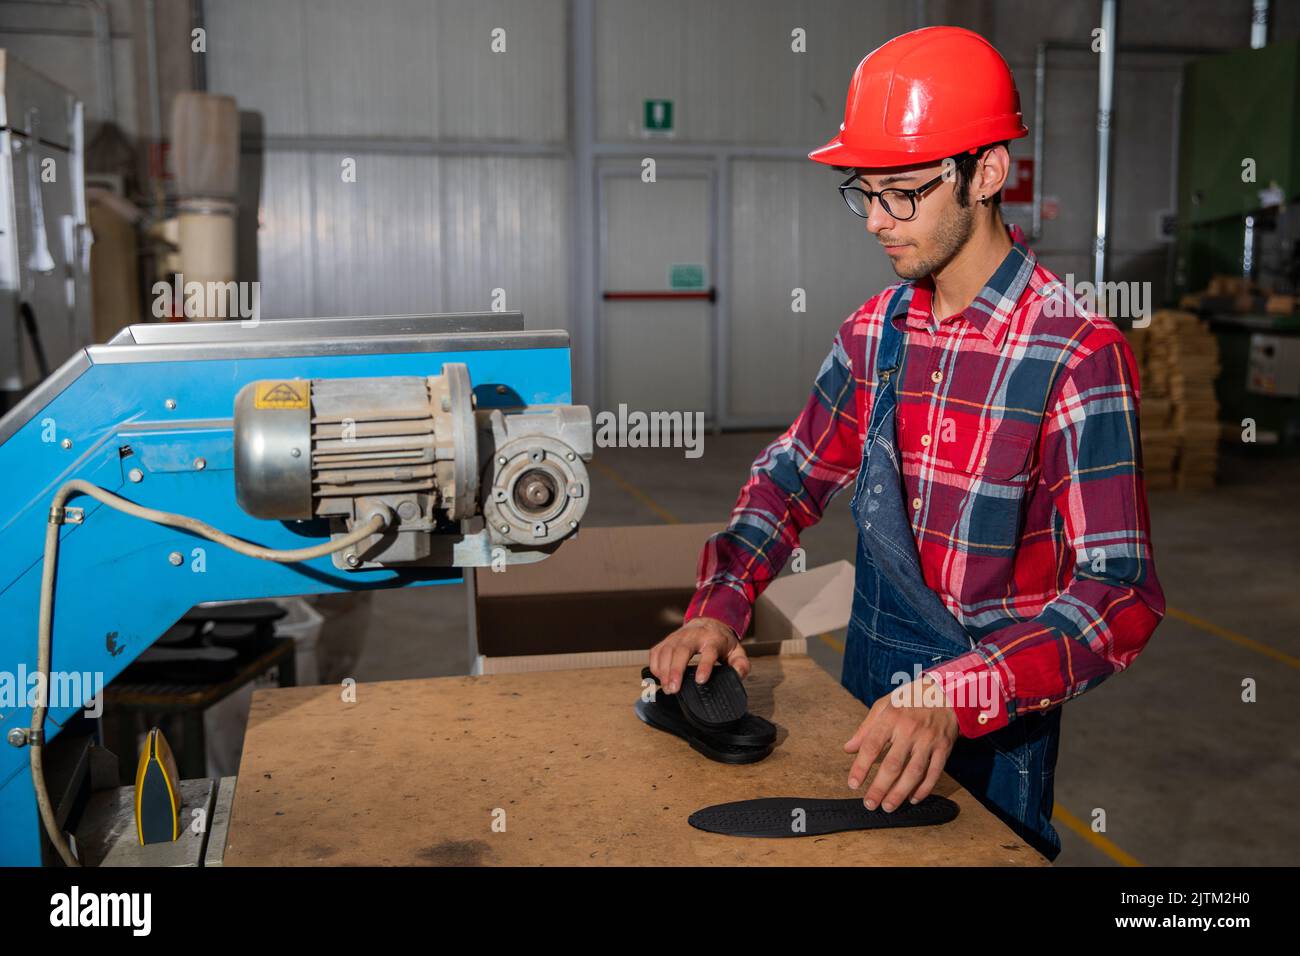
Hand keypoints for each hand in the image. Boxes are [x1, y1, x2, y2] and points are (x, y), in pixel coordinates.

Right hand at [648, 616, 748, 692]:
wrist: (708, 622)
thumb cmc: (721, 642)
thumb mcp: (737, 652)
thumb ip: (741, 665)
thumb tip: (737, 675)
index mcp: (713, 639)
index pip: (708, 651)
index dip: (704, 665)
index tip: (700, 680)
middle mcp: (693, 635)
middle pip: (682, 650)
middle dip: (676, 670)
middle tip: (674, 689)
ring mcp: (678, 636)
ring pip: (666, 651)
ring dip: (664, 671)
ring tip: (667, 688)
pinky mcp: (667, 640)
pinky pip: (656, 652)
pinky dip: (655, 666)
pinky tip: (660, 678)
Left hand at [843, 675, 958, 811]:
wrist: (946, 692)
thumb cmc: (910, 699)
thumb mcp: (884, 705)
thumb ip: (866, 728)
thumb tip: (848, 748)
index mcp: (891, 717)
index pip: (872, 745)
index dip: (861, 766)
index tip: (853, 783)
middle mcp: (910, 730)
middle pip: (893, 764)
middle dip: (879, 787)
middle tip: (870, 804)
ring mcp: (928, 740)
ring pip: (914, 772)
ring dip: (900, 792)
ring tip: (888, 806)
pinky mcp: (944, 748)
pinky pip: (934, 772)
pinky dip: (924, 788)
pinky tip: (913, 798)